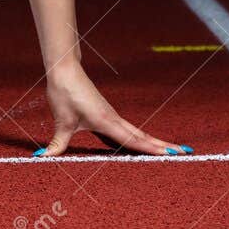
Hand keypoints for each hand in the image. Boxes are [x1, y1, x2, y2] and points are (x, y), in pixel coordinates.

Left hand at [42, 62, 191, 156]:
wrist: (65, 70)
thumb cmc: (65, 92)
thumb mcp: (62, 120)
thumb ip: (58, 143)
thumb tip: (44, 159)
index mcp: (108, 122)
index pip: (135, 141)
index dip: (153, 150)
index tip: (174, 154)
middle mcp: (114, 120)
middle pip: (143, 137)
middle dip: (162, 146)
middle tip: (185, 154)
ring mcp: (111, 116)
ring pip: (136, 133)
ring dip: (152, 142)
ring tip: (170, 151)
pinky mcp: (105, 114)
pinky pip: (126, 130)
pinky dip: (138, 139)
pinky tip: (138, 145)